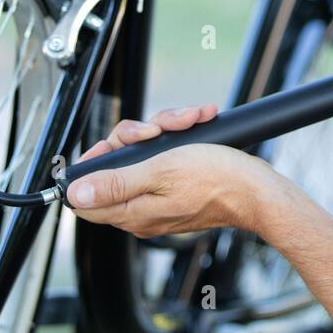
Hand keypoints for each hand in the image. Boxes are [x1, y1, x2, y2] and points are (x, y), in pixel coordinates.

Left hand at [66, 104, 278, 237]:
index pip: (86, 196)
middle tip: (158, 129)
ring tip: (189, 120)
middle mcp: (142, 209)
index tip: (113, 145)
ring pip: (143, 155)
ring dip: (164, 129)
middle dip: (137, 136)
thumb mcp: (159, 172)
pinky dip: (180, 138)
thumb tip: (76, 194)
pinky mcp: (178, 188)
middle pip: (116, 166)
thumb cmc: (215, 180)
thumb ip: (115, 183)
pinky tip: (197, 123)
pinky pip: (166, 158)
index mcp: (131, 211)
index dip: (94, 164)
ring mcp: (160, 198)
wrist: (256, 189)